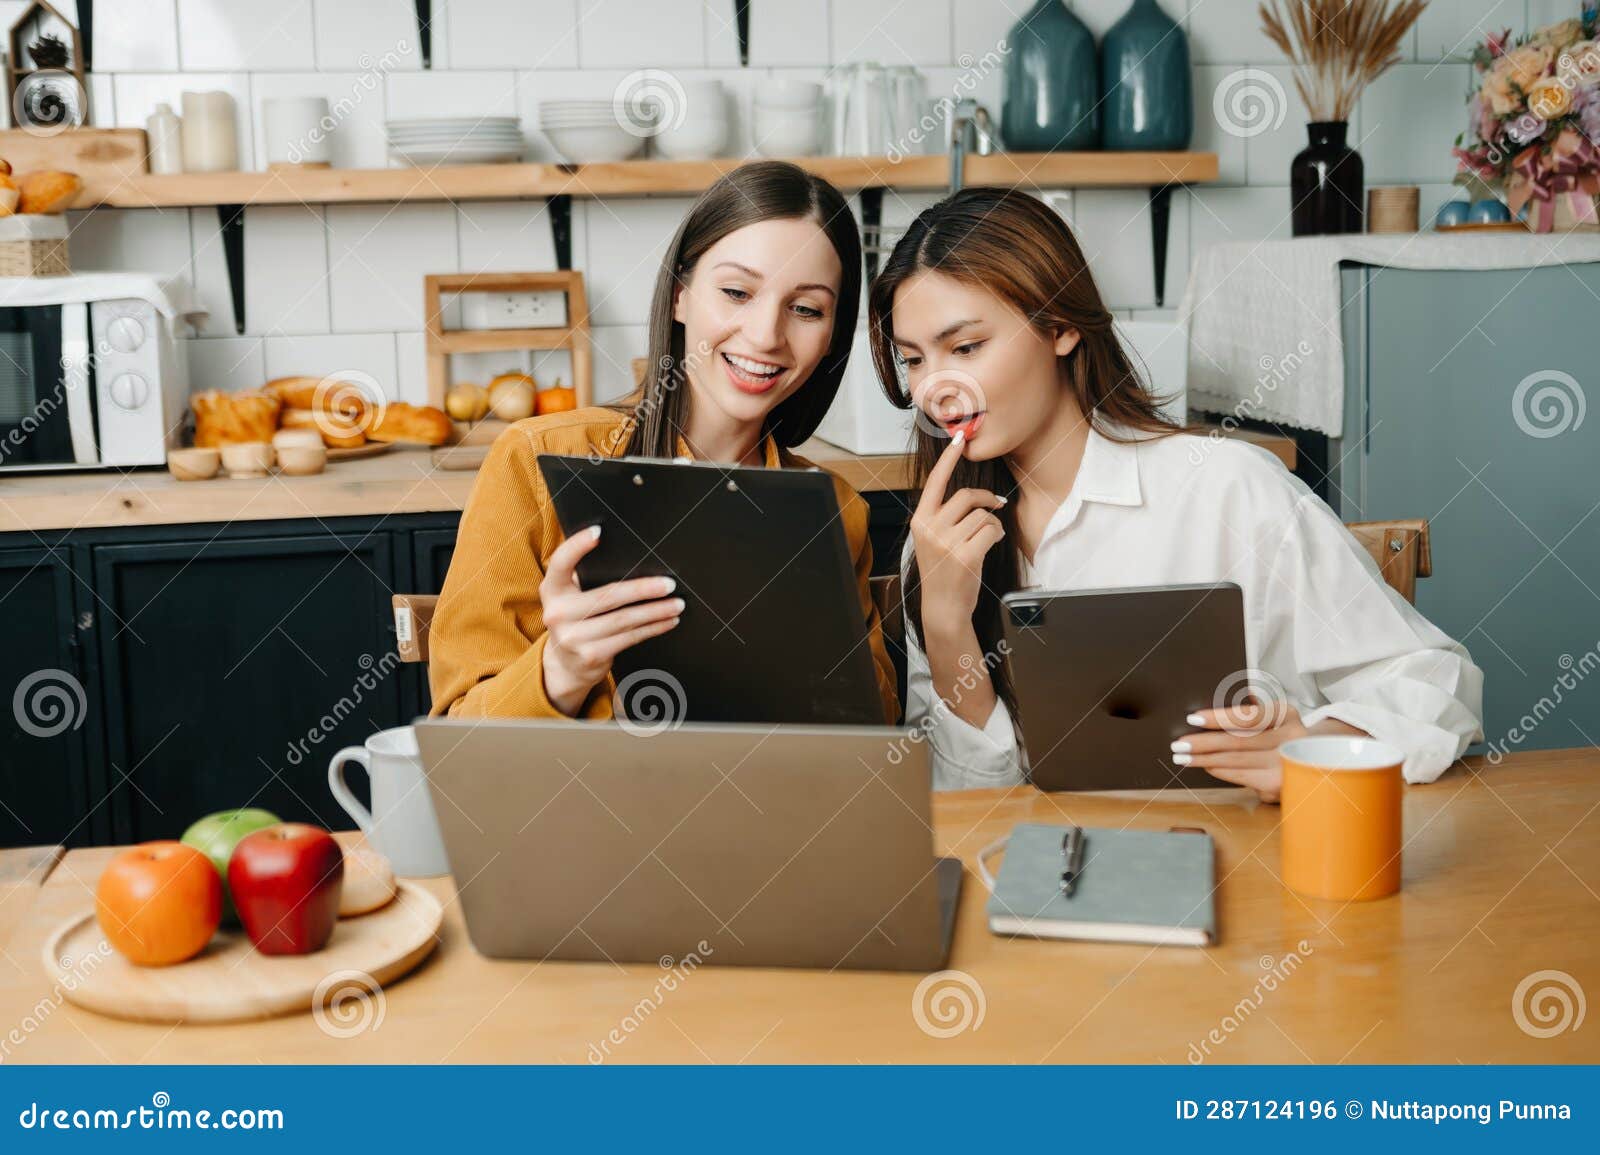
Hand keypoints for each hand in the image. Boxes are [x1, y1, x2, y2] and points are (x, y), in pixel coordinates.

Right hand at [539, 526, 683, 715]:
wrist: (565, 666)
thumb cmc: (577, 619)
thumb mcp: (571, 597)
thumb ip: (588, 579)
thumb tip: (634, 559)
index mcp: (551, 589)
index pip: (560, 562)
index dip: (577, 545)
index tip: (598, 532)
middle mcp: (557, 613)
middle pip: (607, 596)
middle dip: (643, 589)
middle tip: (669, 584)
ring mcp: (572, 637)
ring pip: (624, 619)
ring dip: (655, 611)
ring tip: (676, 604)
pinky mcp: (591, 656)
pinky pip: (629, 638)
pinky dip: (652, 628)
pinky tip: (667, 621)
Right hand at [909, 432, 1006, 628]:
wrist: (943, 607)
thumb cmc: (942, 572)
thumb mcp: (933, 540)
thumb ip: (944, 516)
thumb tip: (972, 495)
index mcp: (920, 520)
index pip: (935, 481)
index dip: (949, 458)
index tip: (959, 438)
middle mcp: (930, 529)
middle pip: (967, 496)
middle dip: (987, 499)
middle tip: (996, 505)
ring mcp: (947, 543)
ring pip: (983, 515)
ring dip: (992, 524)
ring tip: (987, 538)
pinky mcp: (965, 556)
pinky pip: (991, 531)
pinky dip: (997, 535)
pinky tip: (991, 545)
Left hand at [1171, 703, 1366, 802]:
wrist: (1321, 760)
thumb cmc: (1284, 735)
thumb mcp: (1274, 718)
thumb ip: (1248, 715)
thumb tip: (1204, 717)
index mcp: (1286, 714)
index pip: (1247, 716)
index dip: (1218, 718)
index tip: (1192, 718)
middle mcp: (1291, 738)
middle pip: (1238, 741)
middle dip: (1203, 743)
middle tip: (1177, 745)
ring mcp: (1287, 764)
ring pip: (1237, 761)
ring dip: (1205, 760)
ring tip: (1183, 757)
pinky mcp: (1280, 785)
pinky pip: (1241, 777)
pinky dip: (1220, 771)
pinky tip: (1206, 766)